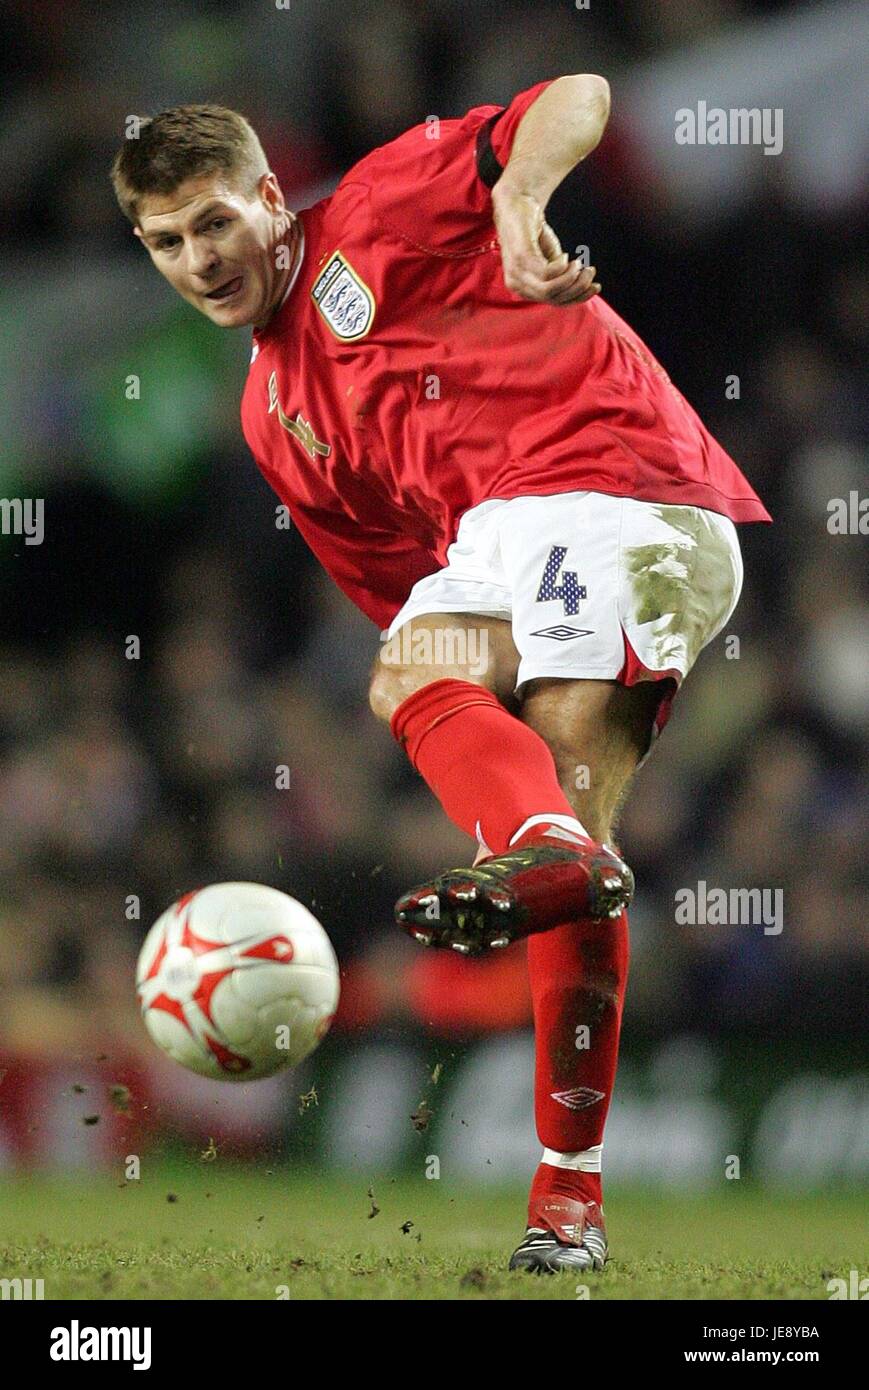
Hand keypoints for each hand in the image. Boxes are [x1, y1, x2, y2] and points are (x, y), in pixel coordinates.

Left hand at [491, 183, 600, 305]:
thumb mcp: (550, 258)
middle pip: (553, 299)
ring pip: (550, 290)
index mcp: (524, 289)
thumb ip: (560, 275)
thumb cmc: (535, 231)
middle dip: (577, 288)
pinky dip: (561, 266)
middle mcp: (517, 285)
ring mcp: (517, 273)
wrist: (517, 202)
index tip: (596, 287)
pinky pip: (547, 274)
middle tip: (590, 271)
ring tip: (580, 264)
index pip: (553, 302)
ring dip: (571, 278)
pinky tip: (565, 255)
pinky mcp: (522, 258)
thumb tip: (583, 288)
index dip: (577, 298)